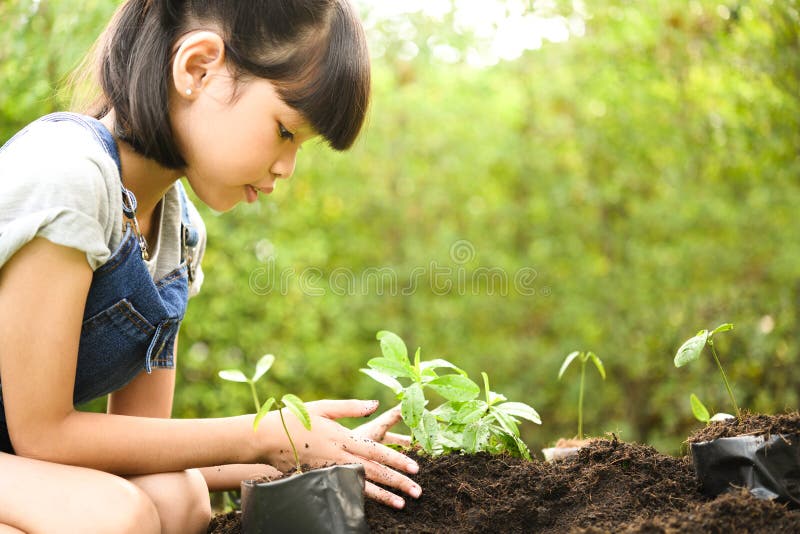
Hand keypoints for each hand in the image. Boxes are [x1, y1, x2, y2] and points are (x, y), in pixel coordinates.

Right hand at [258, 399, 421, 508]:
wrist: (264, 439)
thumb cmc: (294, 418)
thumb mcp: (323, 407)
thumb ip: (350, 407)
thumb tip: (374, 404)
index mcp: (341, 436)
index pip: (375, 451)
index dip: (396, 459)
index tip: (414, 467)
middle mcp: (338, 455)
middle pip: (373, 471)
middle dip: (397, 481)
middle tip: (417, 489)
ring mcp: (328, 470)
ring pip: (361, 485)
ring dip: (384, 495)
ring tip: (403, 503)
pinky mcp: (319, 479)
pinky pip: (344, 490)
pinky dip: (361, 498)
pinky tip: (374, 503)